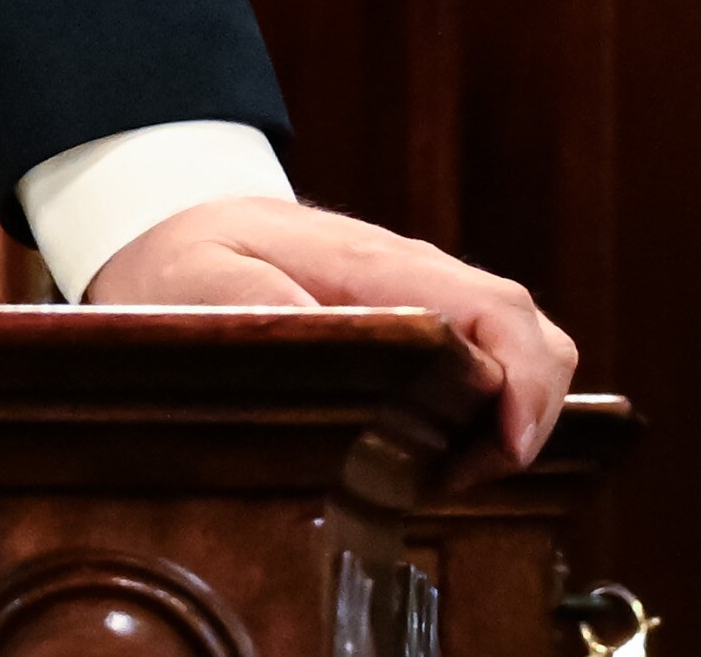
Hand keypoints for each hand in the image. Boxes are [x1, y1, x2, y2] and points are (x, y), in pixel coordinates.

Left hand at [79, 197, 578, 479]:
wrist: (170, 225)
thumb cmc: (183, 260)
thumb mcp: (200, 282)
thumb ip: (264, 306)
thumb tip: (342, 344)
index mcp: (373, 264)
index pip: (493, 309)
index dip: (524, 381)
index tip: (505, 448)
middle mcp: (415, 274)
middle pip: (530, 332)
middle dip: (528, 414)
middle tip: (463, 477)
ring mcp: (421, 295)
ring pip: (517, 348)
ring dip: (509, 417)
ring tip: (448, 472)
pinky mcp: (416, 321)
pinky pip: (484, 359)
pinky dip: (487, 411)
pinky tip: (437, 451)